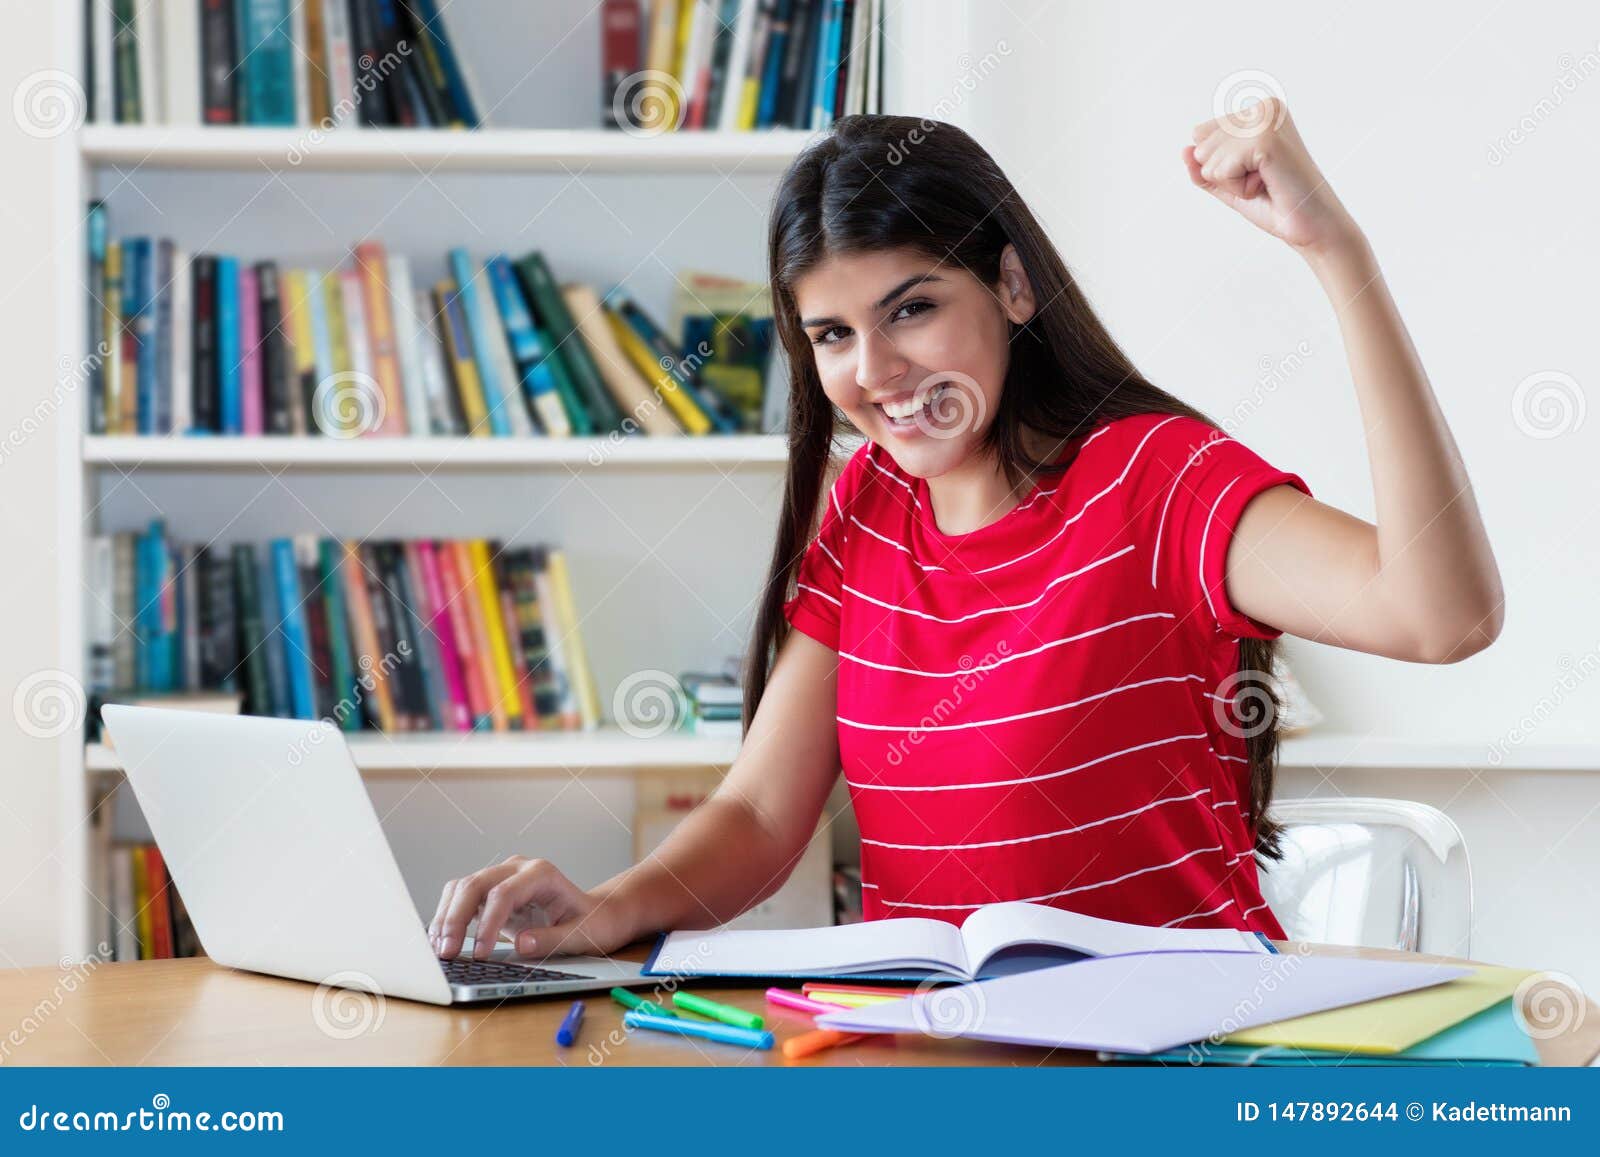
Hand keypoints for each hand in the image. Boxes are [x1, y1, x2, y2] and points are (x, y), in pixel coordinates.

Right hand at [429, 855, 635, 960]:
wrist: (595, 913)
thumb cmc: (592, 923)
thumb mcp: (580, 935)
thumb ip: (551, 939)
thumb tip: (521, 945)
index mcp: (542, 874)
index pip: (503, 893)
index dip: (487, 923)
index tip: (478, 953)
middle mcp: (518, 868)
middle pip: (475, 884)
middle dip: (455, 918)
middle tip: (446, 952)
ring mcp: (502, 876)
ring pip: (462, 888)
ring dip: (446, 917)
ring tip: (439, 949)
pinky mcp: (492, 890)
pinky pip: (462, 897)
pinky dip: (448, 916)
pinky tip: (441, 939)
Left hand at [1184, 99, 1363, 258]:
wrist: (1311, 226)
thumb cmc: (1276, 203)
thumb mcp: (1229, 184)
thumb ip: (1203, 168)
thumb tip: (1184, 150)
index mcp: (1257, 110)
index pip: (1200, 134)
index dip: (1220, 166)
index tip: (1256, 172)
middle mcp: (1263, 107)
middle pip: (1200, 145)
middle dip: (1224, 174)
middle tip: (1262, 180)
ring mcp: (1266, 120)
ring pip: (1207, 158)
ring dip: (1232, 182)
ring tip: (1266, 182)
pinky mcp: (1266, 140)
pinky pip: (1221, 170)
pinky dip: (1239, 188)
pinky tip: (1268, 185)